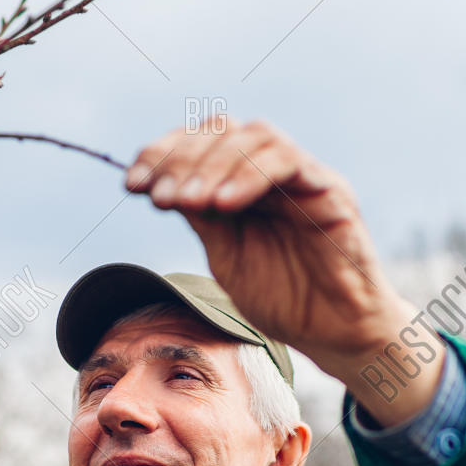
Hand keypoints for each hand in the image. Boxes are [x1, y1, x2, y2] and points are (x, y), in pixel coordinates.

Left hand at [124, 117, 413, 377]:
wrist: (334, 333)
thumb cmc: (286, 299)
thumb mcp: (227, 257)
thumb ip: (203, 220)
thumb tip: (159, 185)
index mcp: (244, 183)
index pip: (200, 142)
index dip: (161, 155)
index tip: (132, 184)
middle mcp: (273, 171)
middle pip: (221, 132)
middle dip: (180, 159)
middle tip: (156, 194)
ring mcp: (303, 177)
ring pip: (254, 137)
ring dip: (212, 165)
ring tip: (186, 201)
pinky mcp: (330, 192)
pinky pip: (289, 163)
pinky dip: (251, 175)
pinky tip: (223, 205)